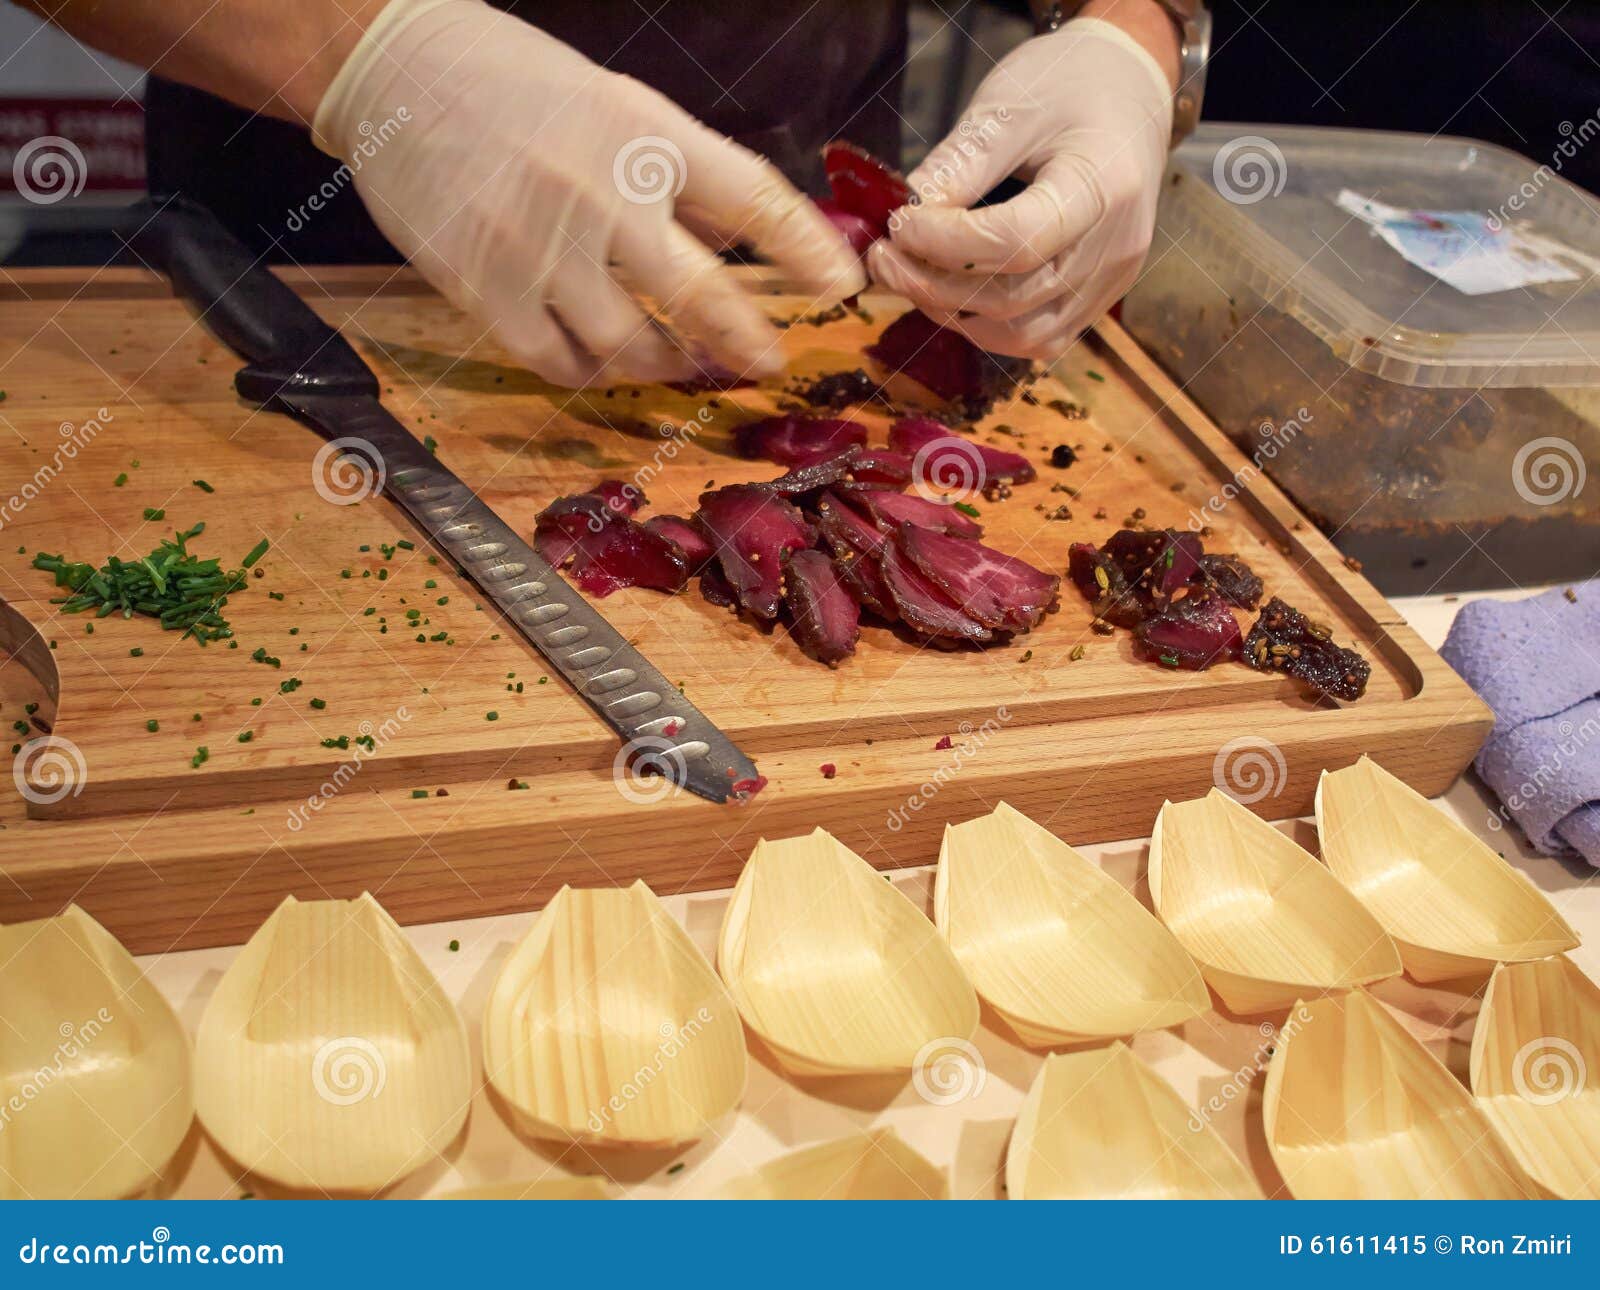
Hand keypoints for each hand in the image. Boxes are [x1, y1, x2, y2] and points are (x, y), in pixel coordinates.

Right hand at [313, 0, 863, 385]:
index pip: (752, 198)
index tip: (840, 284)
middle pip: (701, 295)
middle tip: (766, 360)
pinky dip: (593, 372)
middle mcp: (601, 194)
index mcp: (645, 136)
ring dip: (668, 362)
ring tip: (677, 358)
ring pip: (631, 346)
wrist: (396, 73)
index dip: (805, 250)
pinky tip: (603, 358)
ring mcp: (540, 249)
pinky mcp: (486, 290)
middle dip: (747, 340)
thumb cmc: (518, 87)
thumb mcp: (617, 106)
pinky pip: (560, 362)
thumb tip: (743, 244)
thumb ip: (679, 178)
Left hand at [868, 17, 1173, 360]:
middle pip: (1012, 299)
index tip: (898, 225)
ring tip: (911, 274)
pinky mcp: (1099, 299)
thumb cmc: (1071, 84)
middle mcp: (1116, 247)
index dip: (945, 244)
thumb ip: (957, 168)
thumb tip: (900, 219)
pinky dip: (984, 323)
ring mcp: (1111, 281)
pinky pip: (1036, 336)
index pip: (1015, 241)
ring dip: (954, 314)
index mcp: (1103, 186)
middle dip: (933, 285)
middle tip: (884, 256)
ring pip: (1021, 334)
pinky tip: (951, 289)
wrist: (1129, 95)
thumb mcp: (1008, 108)